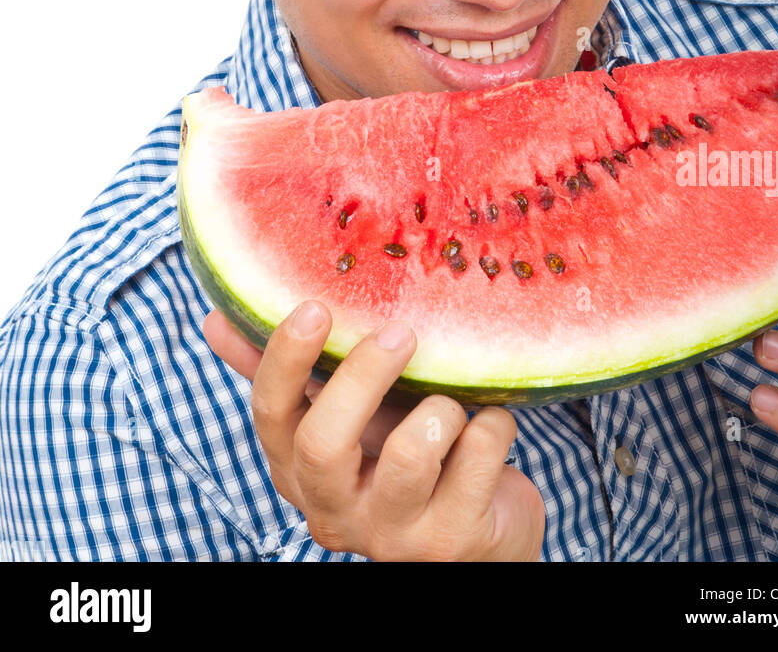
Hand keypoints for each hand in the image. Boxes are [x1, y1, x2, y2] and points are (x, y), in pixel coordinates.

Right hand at [202, 302, 545, 560]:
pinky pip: (478, 454)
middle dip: (362, 377)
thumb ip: (288, 374)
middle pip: (323, 444)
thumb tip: (215, 319)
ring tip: (451, 407)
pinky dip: (493, 425)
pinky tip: (489, 429)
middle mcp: (335, 510)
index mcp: (299, 471)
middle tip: (400, 333)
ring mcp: (394, 534)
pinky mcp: (455, 540)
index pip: (270, 416)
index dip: (286, 359)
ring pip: (412, 454)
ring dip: (441, 409)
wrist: (480, 538)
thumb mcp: (347, 415)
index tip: (316, 306)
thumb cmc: (403, 458)